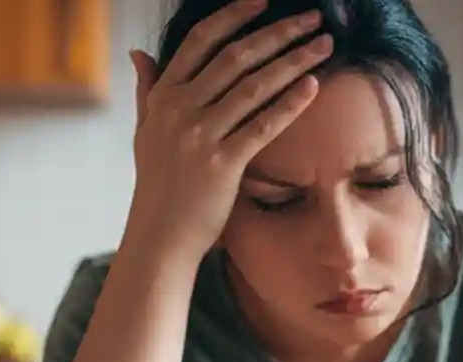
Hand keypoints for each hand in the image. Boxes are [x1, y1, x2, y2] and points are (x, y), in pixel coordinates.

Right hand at [124, 0, 331, 265]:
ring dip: (294, 60)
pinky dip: (289, 103)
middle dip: (278, 33)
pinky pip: (263, 125)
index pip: (201, 41)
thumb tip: (139, 53)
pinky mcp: (222, 164)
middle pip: (236, 56)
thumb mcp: (145, 132)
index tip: (263, 1)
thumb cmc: (158, 186)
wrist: (159, 236)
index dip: (234, 16)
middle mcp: (179, 110)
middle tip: (312, 19)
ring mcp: (199, 136)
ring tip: (324, 45)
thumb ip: (147, 90)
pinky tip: (313, 86)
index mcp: (162, 96)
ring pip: (254, 86)